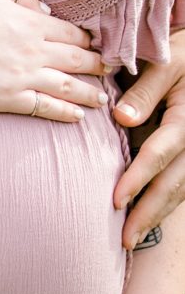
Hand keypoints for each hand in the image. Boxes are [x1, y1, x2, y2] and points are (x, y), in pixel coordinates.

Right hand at [0, 0, 108, 121]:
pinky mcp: (8, 99)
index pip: (69, 31)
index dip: (87, 39)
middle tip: (110, 71)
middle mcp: (33, 50)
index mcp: (29, 21)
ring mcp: (23, 76)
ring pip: (67, 86)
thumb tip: (45, 8)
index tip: (97, 44)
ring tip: (103, 99)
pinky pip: (45, 107)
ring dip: (90, 92)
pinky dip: (65, 112)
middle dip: (97, 65)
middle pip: (76, 59)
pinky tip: (77, 116)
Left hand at [113, 29, 184, 248]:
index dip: (138, 178)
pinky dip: (166, 203)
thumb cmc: (181, 54)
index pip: (159, 153)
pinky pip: (183, 183)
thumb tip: (121, 118)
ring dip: (157, 214)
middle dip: (149, 212)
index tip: (116, 201)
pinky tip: (148, 219)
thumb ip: (143, 92)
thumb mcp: (165, 63)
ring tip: (131, 238)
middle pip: (174, 183)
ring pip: (181, 189)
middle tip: (125, 239)